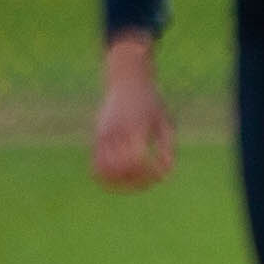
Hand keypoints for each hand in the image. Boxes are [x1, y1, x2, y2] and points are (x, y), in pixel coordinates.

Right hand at [90, 39, 169, 190]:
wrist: (126, 80)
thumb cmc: (151, 101)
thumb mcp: (164, 120)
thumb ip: (167, 146)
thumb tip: (167, 173)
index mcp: (136, 127)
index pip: (137, 160)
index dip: (149, 173)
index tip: (162, 176)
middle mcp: (117, 132)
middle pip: (120, 168)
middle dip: (136, 181)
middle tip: (150, 181)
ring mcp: (104, 135)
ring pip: (103, 170)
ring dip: (119, 183)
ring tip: (135, 182)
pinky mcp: (98, 137)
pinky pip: (96, 164)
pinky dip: (106, 177)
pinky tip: (122, 177)